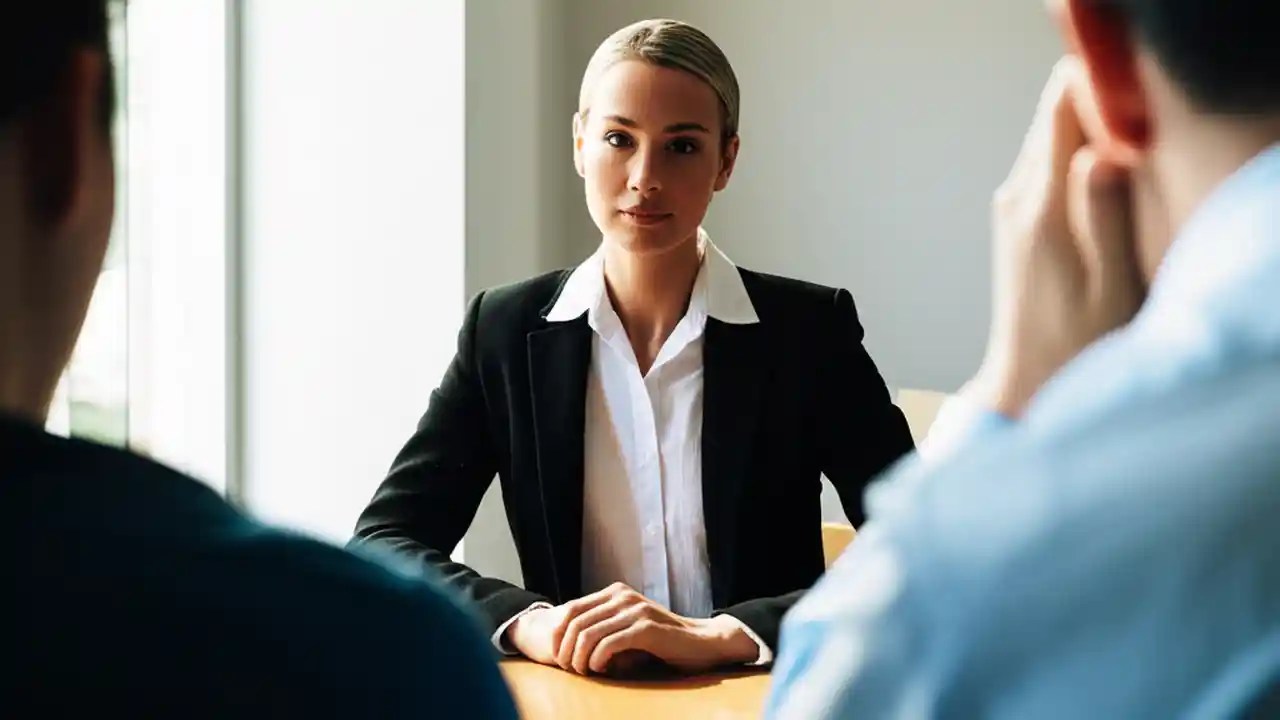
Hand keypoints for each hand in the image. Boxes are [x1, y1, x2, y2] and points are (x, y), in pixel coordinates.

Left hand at [510, 583, 758, 674]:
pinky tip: (599, 669)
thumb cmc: (661, 641)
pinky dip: (597, 659)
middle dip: (565, 649)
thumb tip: (566, 644)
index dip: (557, 634)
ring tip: (583, 672)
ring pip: (588, 633)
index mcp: (615, 593)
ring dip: (579, 658)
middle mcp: (622, 596)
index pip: (571, 609)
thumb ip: (603, 627)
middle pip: (575, 621)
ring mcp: (634, 609)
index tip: (556, 657)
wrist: (700, 643)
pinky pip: (608, 643)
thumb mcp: (628, 627)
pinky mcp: (645, 627)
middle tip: (568, 669)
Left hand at [974, 57, 1144, 416]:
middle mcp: (1015, 197)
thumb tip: (1099, 154)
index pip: (1060, 112)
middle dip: (1097, 115)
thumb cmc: (1075, 342)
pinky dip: (1075, 160)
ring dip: (1088, 140)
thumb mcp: (1108, 284)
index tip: (1131, 116)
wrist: (1026, 378)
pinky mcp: (1014, 215)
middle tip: (1133, 153)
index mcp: (1039, 208)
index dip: (1099, 92)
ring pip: (1051, 137)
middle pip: (1055, 116)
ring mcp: (1010, 204)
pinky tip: (1101, 189)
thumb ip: (1106, 215)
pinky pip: (1047, 162)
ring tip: (1121, 177)